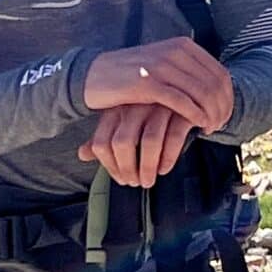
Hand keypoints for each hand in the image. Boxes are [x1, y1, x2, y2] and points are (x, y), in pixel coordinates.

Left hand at [78, 103, 192, 186]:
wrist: (189, 88)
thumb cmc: (152, 111)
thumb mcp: (124, 119)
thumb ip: (105, 136)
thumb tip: (82, 154)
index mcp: (117, 108)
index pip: (102, 143)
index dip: (109, 166)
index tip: (120, 178)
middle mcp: (136, 105)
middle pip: (123, 143)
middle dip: (128, 169)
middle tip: (135, 183)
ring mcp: (160, 105)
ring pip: (149, 142)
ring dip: (148, 168)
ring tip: (149, 180)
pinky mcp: (183, 109)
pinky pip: (174, 137)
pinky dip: (168, 158)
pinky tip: (165, 169)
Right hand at [82, 37, 233, 132]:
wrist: (94, 75)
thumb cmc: (131, 75)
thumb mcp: (163, 65)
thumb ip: (187, 71)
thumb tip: (216, 87)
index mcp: (182, 45)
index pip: (219, 72)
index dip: (228, 95)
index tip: (227, 113)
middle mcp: (175, 52)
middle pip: (214, 83)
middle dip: (223, 107)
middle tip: (222, 124)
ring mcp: (161, 66)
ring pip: (201, 93)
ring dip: (212, 113)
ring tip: (211, 127)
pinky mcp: (147, 83)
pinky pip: (181, 101)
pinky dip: (195, 115)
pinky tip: (199, 125)